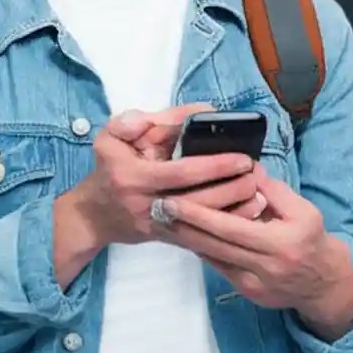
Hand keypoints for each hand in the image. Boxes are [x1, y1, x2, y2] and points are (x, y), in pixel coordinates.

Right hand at [65, 106, 259, 246]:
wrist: (93, 215)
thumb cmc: (107, 168)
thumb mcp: (111, 136)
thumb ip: (138, 121)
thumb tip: (180, 114)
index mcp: (135, 176)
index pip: (181, 172)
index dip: (214, 165)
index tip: (241, 156)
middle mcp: (148, 204)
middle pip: (200, 200)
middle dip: (232, 188)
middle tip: (256, 172)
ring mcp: (160, 224)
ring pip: (205, 221)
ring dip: (235, 208)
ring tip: (259, 190)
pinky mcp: (169, 238)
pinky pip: (203, 234)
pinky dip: (226, 224)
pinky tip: (247, 213)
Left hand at [156, 172, 352, 337]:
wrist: (322, 284)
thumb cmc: (311, 239)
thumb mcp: (302, 209)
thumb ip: (273, 190)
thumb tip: (246, 167)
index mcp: (279, 242)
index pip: (230, 227)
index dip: (199, 215)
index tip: (173, 200)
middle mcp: (263, 266)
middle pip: (214, 245)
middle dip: (182, 226)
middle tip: (156, 207)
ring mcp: (253, 283)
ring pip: (212, 257)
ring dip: (185, 238)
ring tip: (162, 219)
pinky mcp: (246, 292)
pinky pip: (218, 266)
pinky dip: (201, 249)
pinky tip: (185, 234)